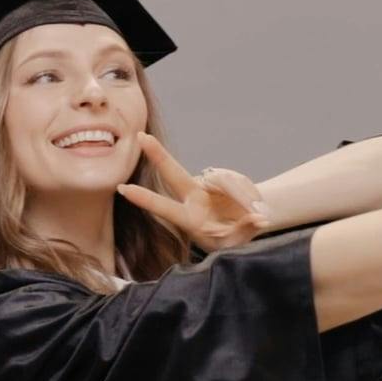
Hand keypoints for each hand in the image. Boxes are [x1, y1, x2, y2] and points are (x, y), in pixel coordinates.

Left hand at [118, 134, 271, 250]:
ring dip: (242, 197)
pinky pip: (238, 181)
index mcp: (189, 219)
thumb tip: (259, 218)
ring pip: (223, 181)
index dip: (144, 199)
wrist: (250, 222)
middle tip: (141, 137)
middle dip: (158, 155)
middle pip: (174, 173)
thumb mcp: (236, 242)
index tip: (122, 189)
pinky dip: (249, 196)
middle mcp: (194, 197)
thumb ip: (245, 230)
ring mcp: (209, 185)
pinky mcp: (225, 177)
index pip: (164, 207)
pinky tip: (258, 211)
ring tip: (256, 215)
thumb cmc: (233, 237)